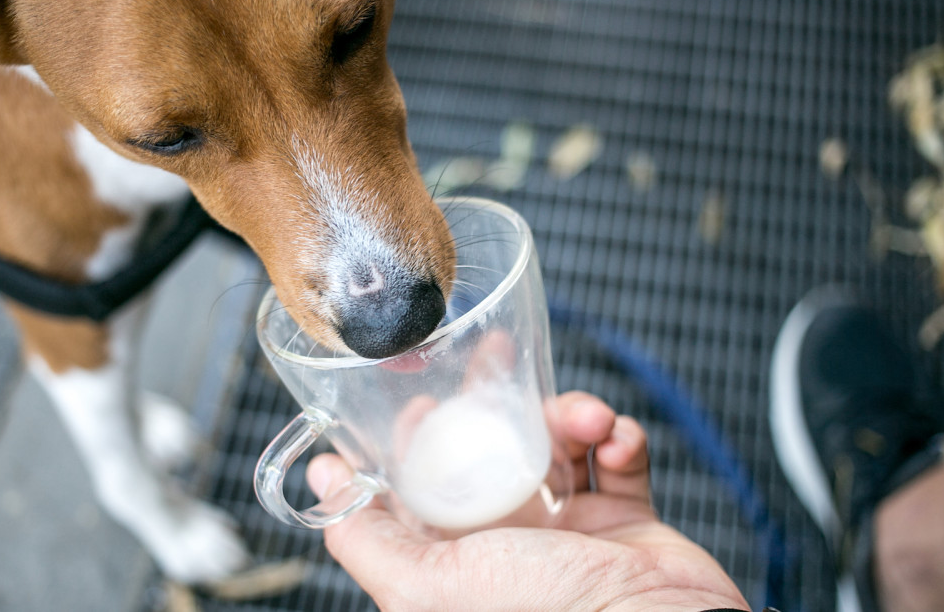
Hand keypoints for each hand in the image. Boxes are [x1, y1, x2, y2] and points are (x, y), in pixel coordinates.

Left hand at [305, 391, 750, 610]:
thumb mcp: (429, 585)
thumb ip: (366, 537)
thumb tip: (319, 481)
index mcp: (454, 561)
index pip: (421, 486)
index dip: (418, 437)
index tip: (420, 397)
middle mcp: (506, 545)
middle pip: (487, 453)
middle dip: (493, 402)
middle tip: (496, 358)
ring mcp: (567, 532)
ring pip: (554, 445)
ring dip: (570, 416)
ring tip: (587, 418)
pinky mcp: (624, 521)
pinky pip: (615, 459)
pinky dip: (618, 439)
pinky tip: (616, 441)